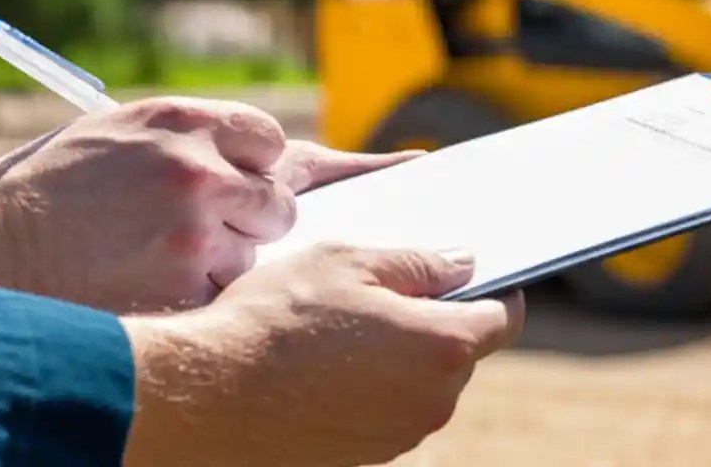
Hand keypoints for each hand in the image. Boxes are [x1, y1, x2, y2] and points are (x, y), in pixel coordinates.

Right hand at [0, 96, 420, 312]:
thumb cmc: (67, 181)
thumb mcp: (132, 132)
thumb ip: (212, 138)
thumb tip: (314, 162)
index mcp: (186, 123)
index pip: (271, 140)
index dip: (254, 164)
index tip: (231, 177)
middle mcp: (199, 173)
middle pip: (280, 203)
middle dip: (251, 217)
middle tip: (200, 224)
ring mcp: (195, 234)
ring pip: (253, 255)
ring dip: (221, 259)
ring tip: (157, 250)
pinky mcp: (185, 288)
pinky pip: (224, 293)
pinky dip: (198, 293)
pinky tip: (150, 278)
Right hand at [121, 245, 525, 466]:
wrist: (205, 397)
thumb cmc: (278, 319)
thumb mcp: (350, 263)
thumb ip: (418, 263)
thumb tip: (464, 264)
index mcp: (445, 347)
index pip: (504, 316)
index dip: (494, 288)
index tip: (470, 272)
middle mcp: (435, 401)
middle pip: (460, 350)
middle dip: (436, 318)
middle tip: (386, 287)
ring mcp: (400, 435)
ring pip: (421, 381)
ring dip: (400, 353)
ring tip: (344, 324)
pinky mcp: (365, 455)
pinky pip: (386, 409)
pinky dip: (371, 384)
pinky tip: (325, 361)